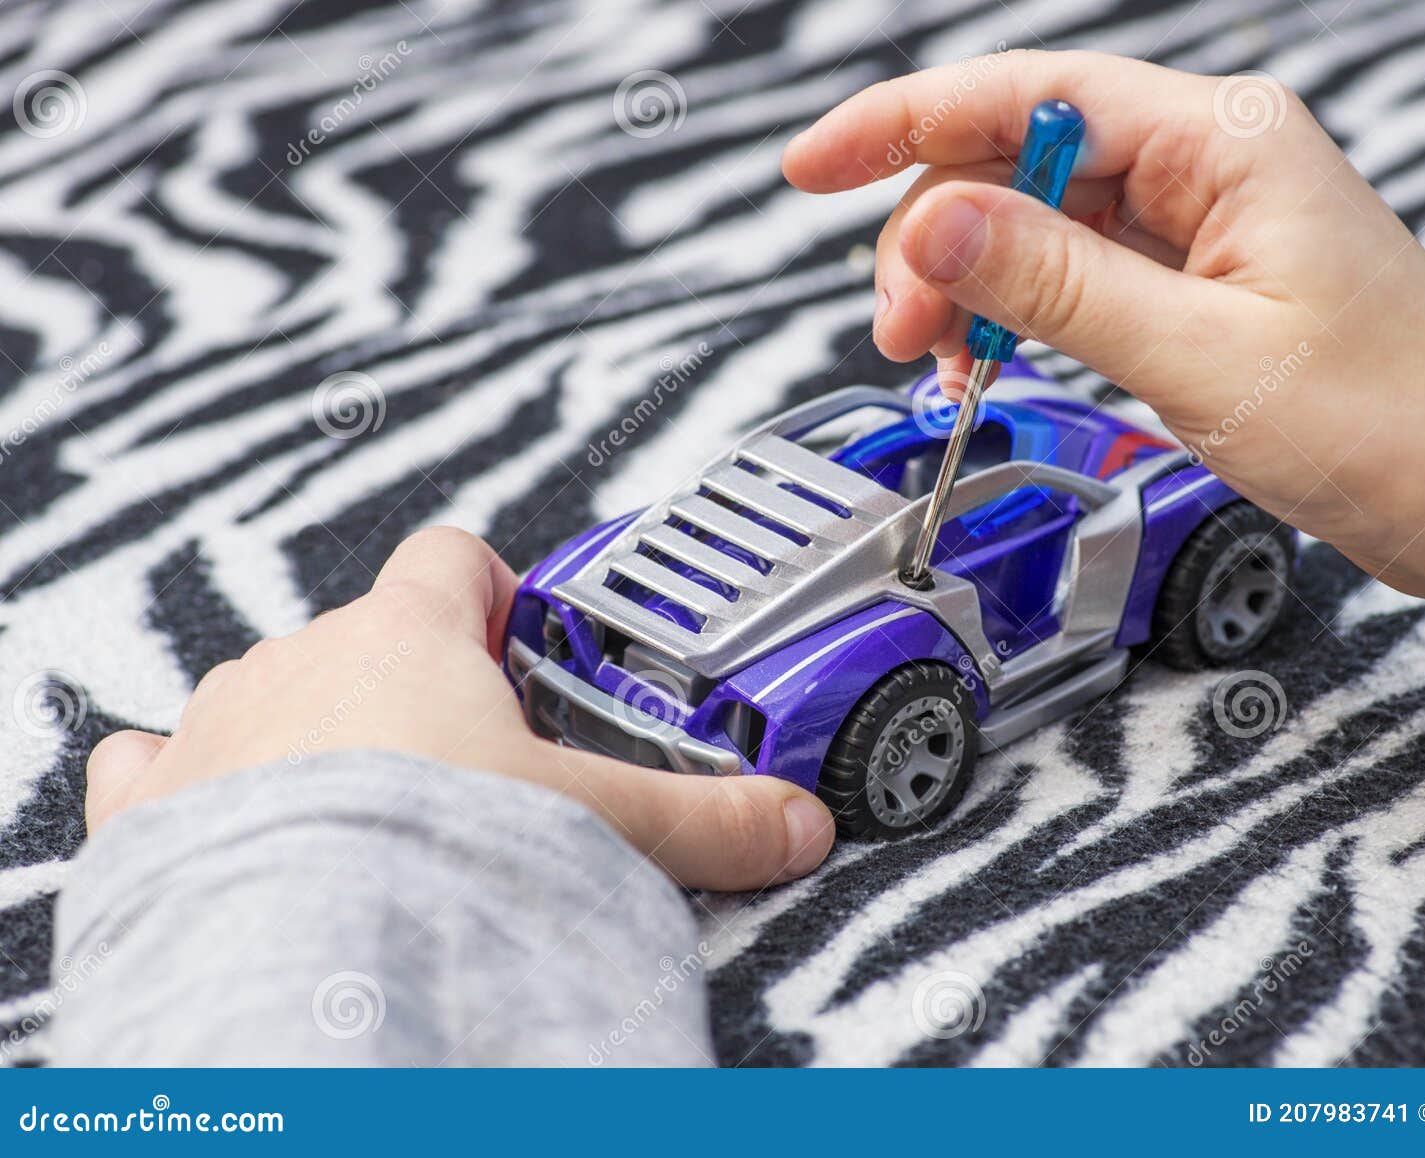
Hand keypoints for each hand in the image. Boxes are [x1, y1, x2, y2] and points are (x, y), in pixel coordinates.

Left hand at [86, 527, 834, 889]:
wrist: (291, 957)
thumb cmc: (429, 854)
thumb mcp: (591, 827)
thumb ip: (702, 820)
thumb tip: (798, 826)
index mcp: (408, 637)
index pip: (455, 561)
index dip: (496, 596)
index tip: (524, 653)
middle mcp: (304, 659)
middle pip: (368, 636)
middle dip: (416, 692)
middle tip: (473, 772)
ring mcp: (223, 724)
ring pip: (274, 696)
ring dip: (315, 738)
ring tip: (371, 826)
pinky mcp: (155, 801)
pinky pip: (163, 758)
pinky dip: (196, 783)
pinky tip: (237, 826)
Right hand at [784, 51, 1424, 648]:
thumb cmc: (1391, 427)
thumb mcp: (1201, 357)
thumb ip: (1055, 285)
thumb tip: (930, 227)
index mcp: (1224, 140)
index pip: (1027, 93)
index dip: (902, 123)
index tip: (811, 166)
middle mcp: (1210, 162)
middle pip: (1019, 157)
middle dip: (934, 237)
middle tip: (898, 332)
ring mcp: (1203, 220)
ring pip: (1037, 220)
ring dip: (970, 286)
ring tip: (941, 363)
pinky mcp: (1198, 279)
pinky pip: (1076, 272)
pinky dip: (1018, 315)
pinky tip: (990, 361)